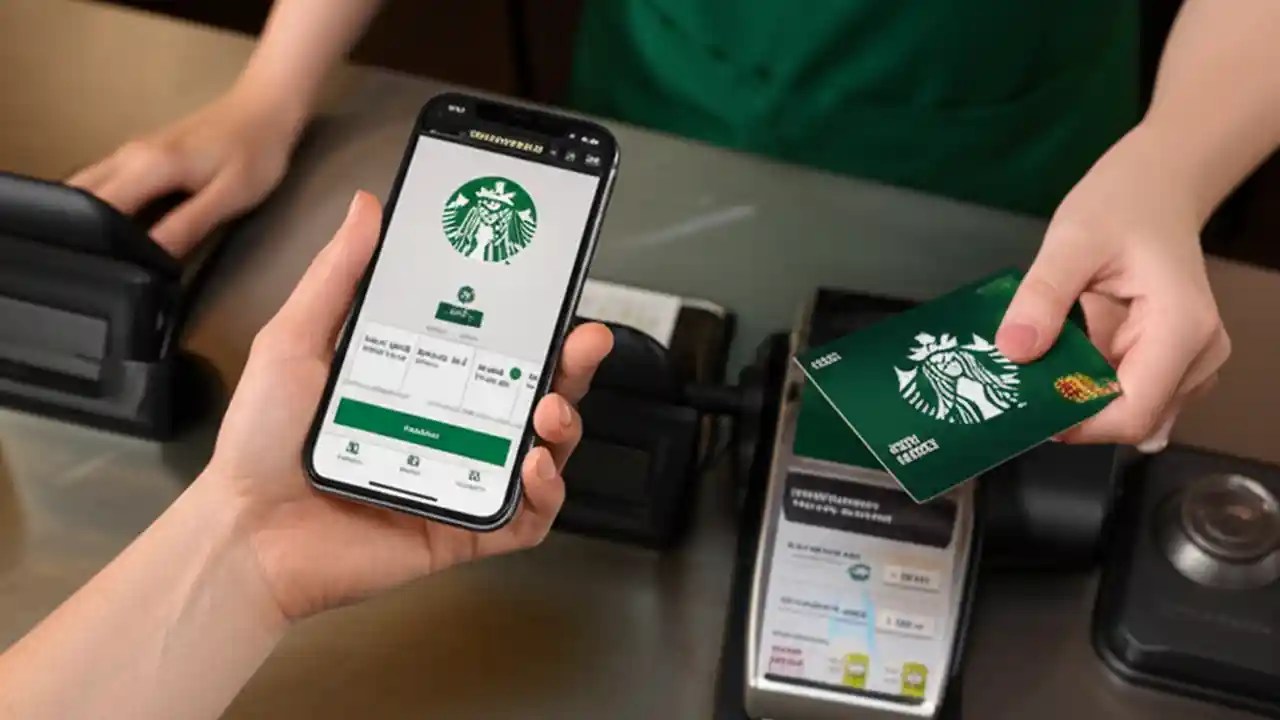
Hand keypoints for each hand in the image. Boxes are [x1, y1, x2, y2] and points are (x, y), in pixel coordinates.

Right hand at [67, 82, 305, 258]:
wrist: (264, 107)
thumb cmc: (254, 154)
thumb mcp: (229, 196)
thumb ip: (188, 226)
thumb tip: (150, 261)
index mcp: (144, 168)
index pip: (93, 211)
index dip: (92, 247)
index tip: (97, 277)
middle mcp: (125, 157)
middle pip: (77, 199)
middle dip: (78, 236)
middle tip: (93, 274)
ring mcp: (128, 153)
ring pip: (84, 188)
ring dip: (80, 218)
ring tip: (97, 258)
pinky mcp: (138, 156)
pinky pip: (100, 183)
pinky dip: (94, 205)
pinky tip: (109, 232)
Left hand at [200, 191, 612, 619]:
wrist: (246, 531)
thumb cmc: (262, 441)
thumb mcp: (296, 340)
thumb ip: (337, 275)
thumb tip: (367, 209)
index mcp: (422, 379)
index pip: (495, 344)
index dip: (534, 319)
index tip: (555, 291)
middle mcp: (452, 426)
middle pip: (535, 391)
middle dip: (573, 365)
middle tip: (584, 341)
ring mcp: (462, 478)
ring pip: (544, 450)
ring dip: (564, 425)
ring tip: (549, 409)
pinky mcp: (464, 529)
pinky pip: (526, 518)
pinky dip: (545, 494)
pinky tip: (531, 466)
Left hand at [996, 124, 1229, 450]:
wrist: (1156, 186)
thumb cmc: (1121, 204)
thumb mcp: (1070, 241)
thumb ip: (1042, 296)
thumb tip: (1013, 351)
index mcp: (1182, 328)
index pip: (1133, 413)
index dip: (1078, 425)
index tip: (1025, 408)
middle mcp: (1198, 354)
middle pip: (1131, 417)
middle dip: (1073, 410)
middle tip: (1017, 388)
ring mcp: (1190, 361)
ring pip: (1127, 409)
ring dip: (1079, 398)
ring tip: (1036, 368)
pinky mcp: (1172, 360)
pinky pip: (1127, 390)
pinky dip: (1089, 383)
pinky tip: (1060, 359)